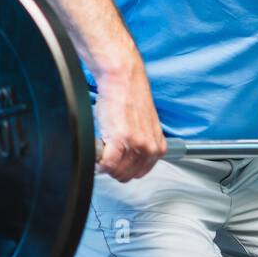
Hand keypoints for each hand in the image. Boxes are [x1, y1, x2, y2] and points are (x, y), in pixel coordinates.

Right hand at [94, 65, 166, 180]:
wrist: (123, 80)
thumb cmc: (129, 99)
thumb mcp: (144, 128)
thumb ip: (140, 146)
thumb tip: (128, 161)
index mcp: (158, 147)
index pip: (139, 173)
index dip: (124, 168)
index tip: (116, 160)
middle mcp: (150, 148)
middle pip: (127, 175)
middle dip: (114, 167)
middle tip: (108, 153)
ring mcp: (136, 145)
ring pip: (117, 172)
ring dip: (106, 164)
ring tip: (104, 147)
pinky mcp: (121, 140)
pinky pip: (107, 164)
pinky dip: (99, 161)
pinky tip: (99, 149)